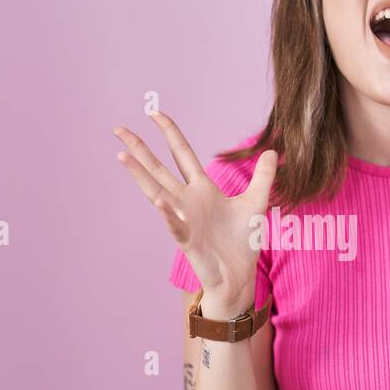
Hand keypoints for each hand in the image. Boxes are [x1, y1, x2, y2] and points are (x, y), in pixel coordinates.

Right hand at [113, 110, 276, 310]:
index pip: (181, 154)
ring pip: (156, 192)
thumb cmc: (241, 242)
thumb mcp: (256, 203)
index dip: (169, 133)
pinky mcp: (188, 241)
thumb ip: (262, 177)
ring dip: (140, 175)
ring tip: (122, 157)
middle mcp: (187, 201)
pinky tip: (158, 202)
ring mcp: (184, 219)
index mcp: (202, 189)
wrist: (238, 276)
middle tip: (118, 129)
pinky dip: (167, 215)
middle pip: (158, 168)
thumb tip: (271, 151)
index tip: (155, 113)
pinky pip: (175, 226)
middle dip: (139, 149)